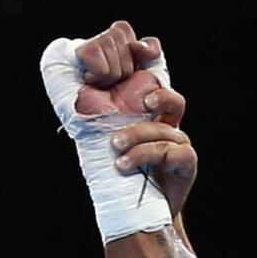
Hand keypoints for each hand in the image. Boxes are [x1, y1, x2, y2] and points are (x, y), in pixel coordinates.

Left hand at [68, 21, 194, 215]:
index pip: (155, 76)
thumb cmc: (115, 169)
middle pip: (172, 99)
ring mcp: (178, 143)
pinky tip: (126, 164)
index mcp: (144, 110)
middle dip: (160, 96)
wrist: (136, 209)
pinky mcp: (185, 163)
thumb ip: (92, 105)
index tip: (142, 48)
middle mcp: (165, 124)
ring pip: (165, 129)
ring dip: (138, 137)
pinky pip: (173, 151)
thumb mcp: (97, 132)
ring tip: (116, 149)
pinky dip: (147, 156)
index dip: (152, 56)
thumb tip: (71, 67)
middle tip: (144, 101)